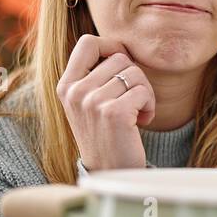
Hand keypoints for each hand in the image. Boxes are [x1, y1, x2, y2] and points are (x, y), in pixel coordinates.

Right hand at [56, 35, 156, 171]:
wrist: (111, 173)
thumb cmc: (106, 134)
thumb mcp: (88, 103)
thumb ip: (95, 75)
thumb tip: (120, 47)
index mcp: (66, 86)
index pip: (88, 43)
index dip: (112, 47)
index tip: (123, 67)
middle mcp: (75, 92)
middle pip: (120, 57)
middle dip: (135, 77)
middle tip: (133, 101)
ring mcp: (92, 102)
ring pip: (135, 73)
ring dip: (144, 93)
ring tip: (136, 112)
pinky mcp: (114, 113)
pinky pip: (143, 91)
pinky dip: (150, 105)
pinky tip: (142, 121)